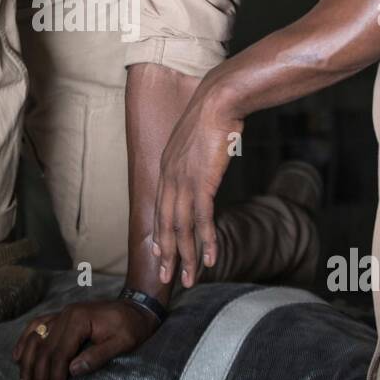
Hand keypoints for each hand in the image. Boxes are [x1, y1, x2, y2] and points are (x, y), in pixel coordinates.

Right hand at [12, 300, 157, 379]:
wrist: (136, 307)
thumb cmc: (132, 327)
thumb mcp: (123, 342)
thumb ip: (98, 355)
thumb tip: (72, 370)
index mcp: (79, 320)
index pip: (60, 354)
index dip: (54, 379)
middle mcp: (65, 314)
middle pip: (44, 349)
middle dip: (38, 378)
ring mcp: (61, 314)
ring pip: (36, 340)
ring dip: (27, 364)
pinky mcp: (61, 316)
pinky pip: (36, 327)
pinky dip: (25, 341)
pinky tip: (16, 356)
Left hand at [152, 86, 241, 287]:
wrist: (219, 100)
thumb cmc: (213, 116)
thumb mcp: (197, 139)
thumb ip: (196, 158)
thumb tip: (203, 166)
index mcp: (166, 167)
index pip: (160, 208)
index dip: (161, 233)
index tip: (161, 253)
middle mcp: (170, 178)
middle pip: (166, 224)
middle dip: (168, 255)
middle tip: (168, 278)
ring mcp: (184, 181)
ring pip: (182, 228)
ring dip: (187, 256)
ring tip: (191, 279)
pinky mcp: (202, 183)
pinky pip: (202, 220)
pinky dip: (206, 242)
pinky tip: (211, 259)